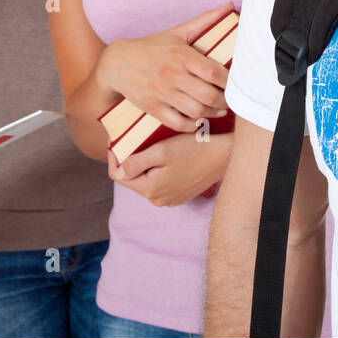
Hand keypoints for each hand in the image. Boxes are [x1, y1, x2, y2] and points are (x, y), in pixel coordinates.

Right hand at [96, 5, 233, 132]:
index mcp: (181, 55)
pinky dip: (191, 125)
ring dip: (212, 113)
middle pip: (208, 95)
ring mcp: (161, 93)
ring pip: (196, 111)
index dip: (230, 82)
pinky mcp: (152, 107)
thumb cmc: (152, 47)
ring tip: (218, 110)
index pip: (214, 72)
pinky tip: (198, 120)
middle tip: (230, 101)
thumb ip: (205, 21)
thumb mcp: (177, 32)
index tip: (236, 85)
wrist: (117, 63)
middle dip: (225, 101)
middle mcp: (172, 74)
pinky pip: (177, 123)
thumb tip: (229, 6)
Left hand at [111, 131, 232, 207]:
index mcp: (150, 190)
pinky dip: (158, 169)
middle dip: (130, 159)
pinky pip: (161, 182)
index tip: (114, 139)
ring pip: (147, 179)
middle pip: (133, 178)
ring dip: (144, 164)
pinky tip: (166, 155)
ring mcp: (170, 199)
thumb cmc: (194, 149)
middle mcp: (159, 199)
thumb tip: (119, 171)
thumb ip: (136, 162)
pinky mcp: (180, 195)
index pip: (119, 175)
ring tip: (149, 144)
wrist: (224, 156)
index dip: (113, 156)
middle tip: (132, 138)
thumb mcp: (162, 151)